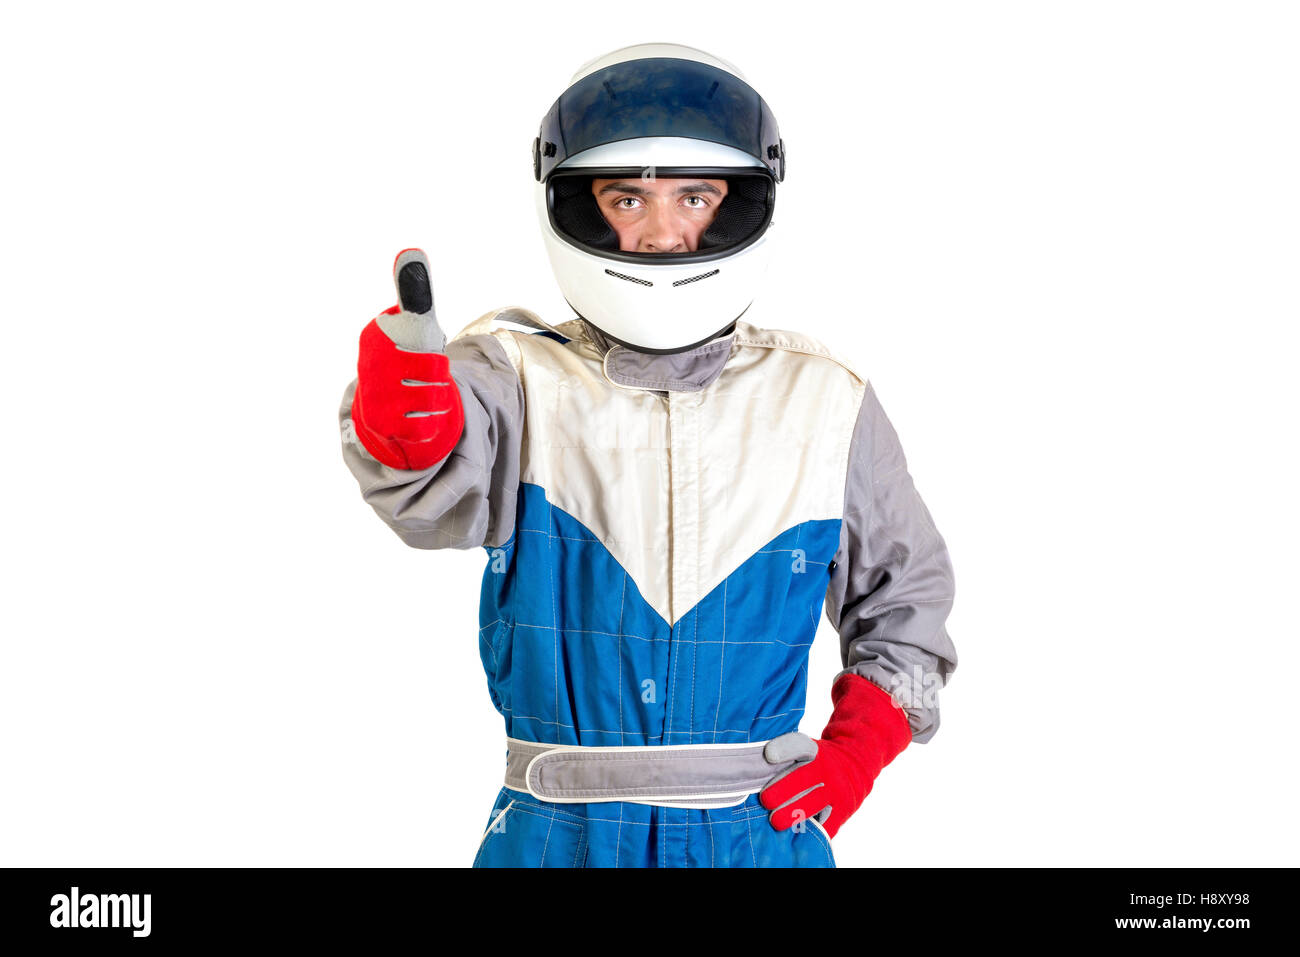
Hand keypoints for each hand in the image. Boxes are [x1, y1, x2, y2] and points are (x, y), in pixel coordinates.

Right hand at [350, 249, 463, 469]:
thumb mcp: (414, 322)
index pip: (427, 345)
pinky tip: (416, 417)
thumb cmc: (405, 357)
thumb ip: (416, 291)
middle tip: (424, 377)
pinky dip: (430, 423)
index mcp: (376, 336)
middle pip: (435, 371)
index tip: (422, 356)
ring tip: (420, 396)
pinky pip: (427, 426)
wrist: (383, 409)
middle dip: (438, 376)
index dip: (434, 354)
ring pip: (434, 399)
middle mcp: (370, 366)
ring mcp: (375, 398)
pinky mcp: (383, 427)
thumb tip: (411, 251)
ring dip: (436, 399)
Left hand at [759, 673, 911, 837]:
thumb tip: (753, 773)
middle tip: (765, 800)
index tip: (769, 755)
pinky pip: (825, 826)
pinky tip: (794, 834)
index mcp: (815, 751)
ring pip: (811, 805)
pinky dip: (808, 831)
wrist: (857, 764)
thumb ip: (785, 758)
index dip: (784, 749)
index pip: (800, 745)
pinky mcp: (843, 811)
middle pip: (801, 780)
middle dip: (779, 793)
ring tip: (775, 822)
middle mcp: (828, 769)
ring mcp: (837, 791)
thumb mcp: (806, 749)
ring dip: (790, 815)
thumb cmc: (817, 760)